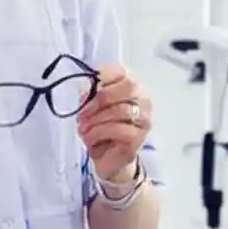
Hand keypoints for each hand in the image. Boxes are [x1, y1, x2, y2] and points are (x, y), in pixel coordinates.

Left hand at [77, 64, 152, 181]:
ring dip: (96, 119)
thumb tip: (88, 89)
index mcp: (130, 86)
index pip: (122, 71)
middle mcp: (143, 99)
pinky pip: (120, 130)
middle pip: (129, 86)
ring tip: (83, 128)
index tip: (87, 90)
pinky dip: (100, 132)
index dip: (103, 76)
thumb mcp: (91, 107)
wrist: (107, 157)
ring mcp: (144, 119)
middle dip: (101, 98)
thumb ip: (91, 93)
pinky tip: (90, 138)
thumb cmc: (100, 128)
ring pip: (122, 110)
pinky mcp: (140, 137)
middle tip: (83, 112)